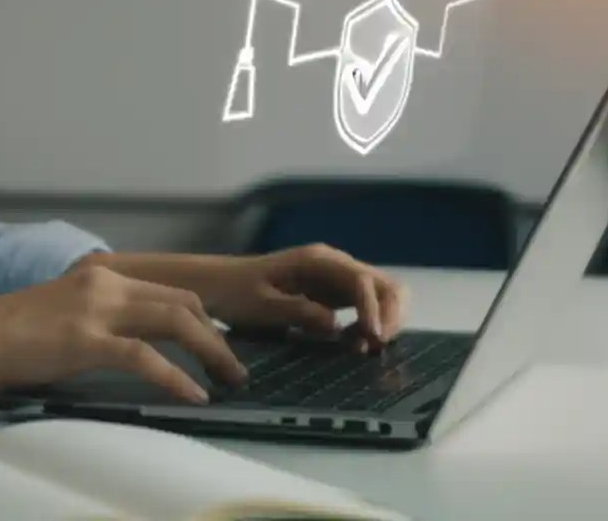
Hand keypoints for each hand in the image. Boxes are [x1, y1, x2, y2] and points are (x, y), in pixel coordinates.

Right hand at [0, 264, 248, 403]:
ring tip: (228, 379)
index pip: (169, 290)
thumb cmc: (9, 334)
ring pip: (175, 320)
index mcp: (101, 274)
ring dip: (210, 351)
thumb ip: (98, 317)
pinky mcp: (86, 340)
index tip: (218, 343)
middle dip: (217, 335)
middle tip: (233, 366)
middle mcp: (106, 282)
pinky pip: (145, 356)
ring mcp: (97, 309)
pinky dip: (175, 376)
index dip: (202, 317)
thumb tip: (131, 343)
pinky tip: (193, 394)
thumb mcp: (63, 312)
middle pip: (183, 302)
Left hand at [189, 245, 407, 351]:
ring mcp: (336, 278)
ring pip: (382, 295)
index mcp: (317, 260)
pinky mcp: (333, 293)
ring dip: (384, 322)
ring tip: (364, 349)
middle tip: (376, 347)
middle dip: (391, 315)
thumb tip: (336, 325)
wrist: (216, 285)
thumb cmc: (235, 291)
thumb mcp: (261, 305)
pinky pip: (365, 307)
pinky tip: (352, 344)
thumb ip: (298, 312)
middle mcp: (334, 264)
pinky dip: (369, 326)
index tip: (373, 338)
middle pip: (385, 284)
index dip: (373, 309)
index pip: (362, 280)